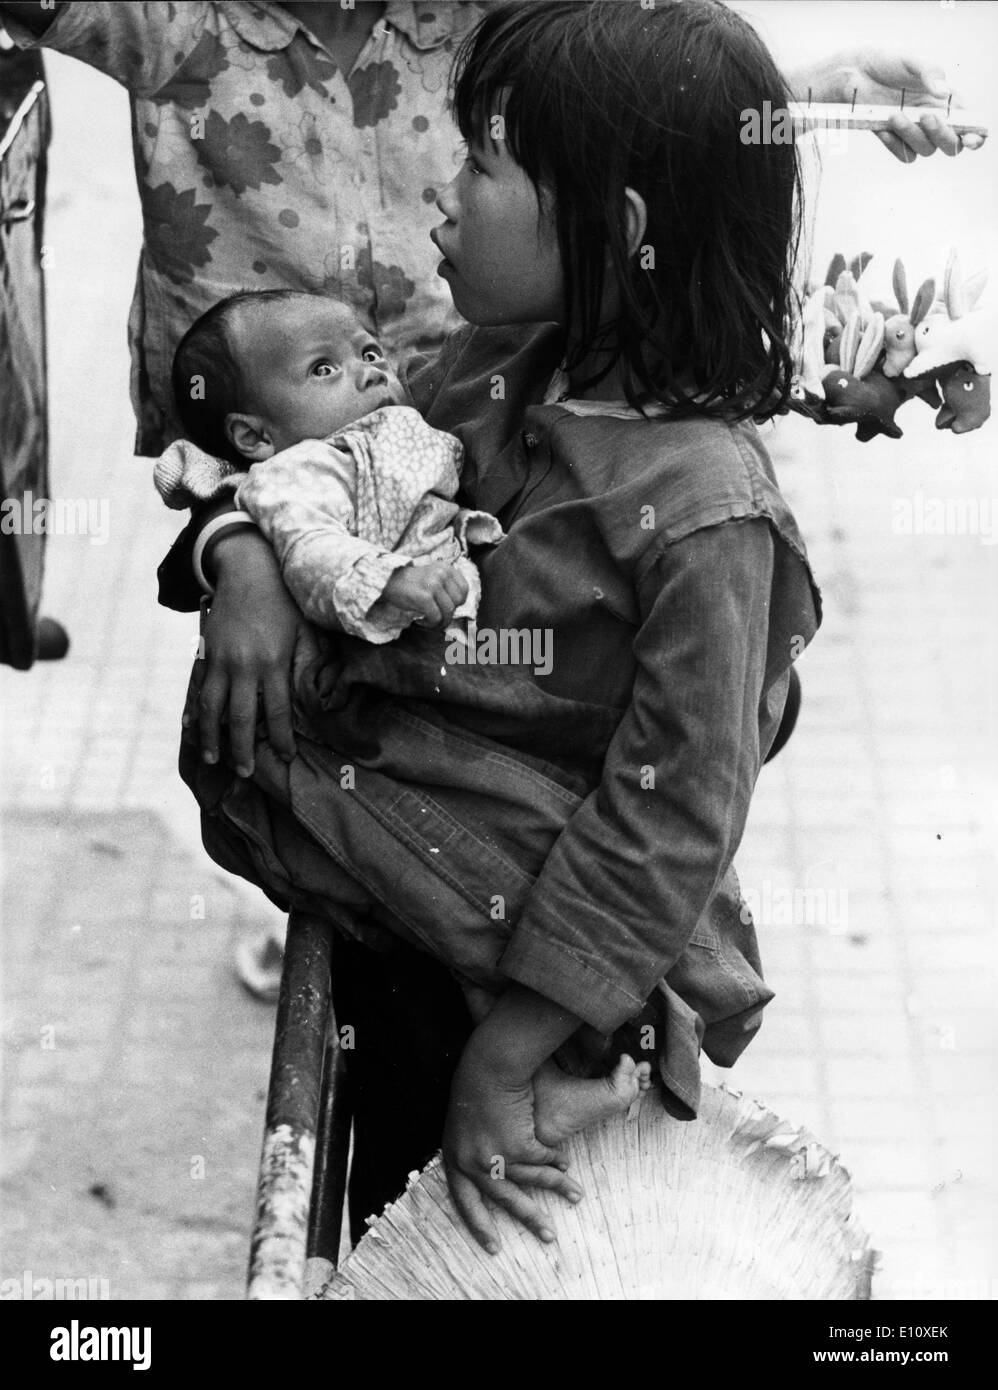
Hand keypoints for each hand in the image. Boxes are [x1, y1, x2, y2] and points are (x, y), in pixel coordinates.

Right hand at [188, 530, 308, 777]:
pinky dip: (193, 710)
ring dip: (211, 736)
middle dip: (243, 749)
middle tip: (245, 773)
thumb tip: (318, 701)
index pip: (278, 711)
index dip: (281, 738)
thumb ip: (311, 665)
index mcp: (273, 662)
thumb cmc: (285, 602)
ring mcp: (220, 659)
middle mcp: (244, 665)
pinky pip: (196, 687)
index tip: (286, 758)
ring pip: (212, 707)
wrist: (248, 570)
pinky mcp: (205, 652)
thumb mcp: (306, 631)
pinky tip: (191, 728)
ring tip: (214, 759)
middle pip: (242, 717)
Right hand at [383, 561, 468, 627]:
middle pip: (458, 602)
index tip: (445, 607)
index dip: (457, 602)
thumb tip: (456, 610)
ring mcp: (433, 585)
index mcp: (445, 568)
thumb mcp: (430, 576)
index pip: (464, 589)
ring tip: (428, 620)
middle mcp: (441, 574)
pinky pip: (436, 617)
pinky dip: (430, 624)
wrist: (385, 580)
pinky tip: (420, 620)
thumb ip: (445, 587)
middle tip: (436, 616)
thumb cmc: (409, 583)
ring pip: (448, 612)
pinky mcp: (424, 597)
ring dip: (439, 622)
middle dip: (448, 613)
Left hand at [443, 1035, 582, 1253]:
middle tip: (548, 1237)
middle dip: (529, 1217)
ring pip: (531, 1181)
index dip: (479, 1225)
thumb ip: (470, 1144)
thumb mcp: (462, 1119)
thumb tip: (482, 1165)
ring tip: (575, 1196)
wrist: (488, 1064)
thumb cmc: (475, 1083)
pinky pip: (542, 1159)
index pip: (464, 1201)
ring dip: (557, 1188)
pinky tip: (568, 1164)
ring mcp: (495, 1157)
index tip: (494, 1246)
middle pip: (503, 1200)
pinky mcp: (517, 1147)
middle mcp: (472, 1163)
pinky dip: (557, 1161)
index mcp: (453, 1158)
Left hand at [792, 48, 983, 160]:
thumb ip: (930, 72)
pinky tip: (884, 127)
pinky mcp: (894, 139)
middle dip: (942, 135)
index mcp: (946, 99)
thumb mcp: (910, 60)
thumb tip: (944, 92)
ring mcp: (913, 131)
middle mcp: (933, 118)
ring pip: (925, 150)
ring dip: (913, 136)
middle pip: (950, 143)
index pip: (969, 123)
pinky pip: (903, 154)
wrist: (852, 74)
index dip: (975, 135)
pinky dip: (895, 143)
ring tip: (895, 114)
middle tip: (927, 118)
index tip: (972, 139)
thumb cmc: (884, 62)